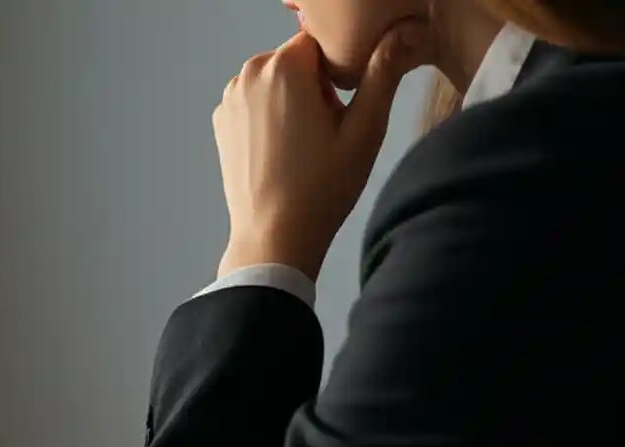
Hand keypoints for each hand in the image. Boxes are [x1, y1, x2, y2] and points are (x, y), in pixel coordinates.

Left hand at [213, 21, 432, 280]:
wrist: (274, 236)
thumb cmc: (322, 186)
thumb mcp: (365, 128)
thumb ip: (384, 71)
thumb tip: (405, 32)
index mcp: (284, 66)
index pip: (322, 42)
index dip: (338, 72)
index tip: (342, 107)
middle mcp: (249, 73)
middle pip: (295, 59)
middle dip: (314, 84)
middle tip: (326, 130)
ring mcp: (230, 98)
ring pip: (274, 80)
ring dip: (291, 99)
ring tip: (304, 144)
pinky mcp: (220, 121)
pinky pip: (254, 102)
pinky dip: (269, 116)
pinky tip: (282, 152)